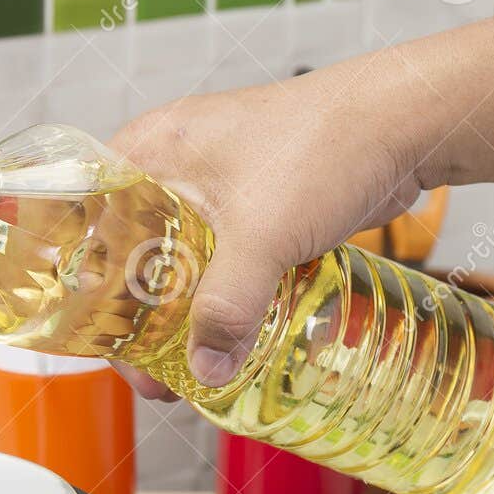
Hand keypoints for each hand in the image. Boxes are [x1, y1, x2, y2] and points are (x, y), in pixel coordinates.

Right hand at [107, 49, 436, 396]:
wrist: (404, 122)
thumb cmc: (323, 148)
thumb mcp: (261, 237)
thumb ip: (227, 309)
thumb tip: (206, 371)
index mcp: (150, 151)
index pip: (90, 226)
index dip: (88, 287)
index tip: (102, 340)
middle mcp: (175, 162)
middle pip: (133, 252)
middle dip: (141, 315)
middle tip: (150, 371)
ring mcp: (217, 181)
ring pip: (182, 260)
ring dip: (185, 311)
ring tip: (191, 364)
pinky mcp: (259, 201)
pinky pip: (225, 259)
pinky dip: (225, 296)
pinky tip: (232, 335)